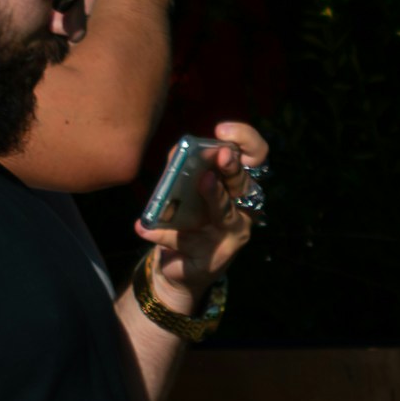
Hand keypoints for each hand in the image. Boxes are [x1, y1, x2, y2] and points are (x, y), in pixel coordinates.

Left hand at [140, 122, 268, 323]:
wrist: (181, 268)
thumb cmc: (186, 222)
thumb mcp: (183, 191)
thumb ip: (181, 169)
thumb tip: (178, 152)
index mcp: (237, 185)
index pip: (255, 157)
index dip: (246, 141)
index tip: (223, 132)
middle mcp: (242, 208)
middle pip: (243, 182)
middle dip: (233, 166)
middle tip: (222, 154)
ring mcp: (231, 233)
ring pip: (224, 211)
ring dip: (214, 195)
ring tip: (202, 181)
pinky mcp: (213, 257)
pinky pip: (186, 239)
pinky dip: (162, 233)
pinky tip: (143, 228)